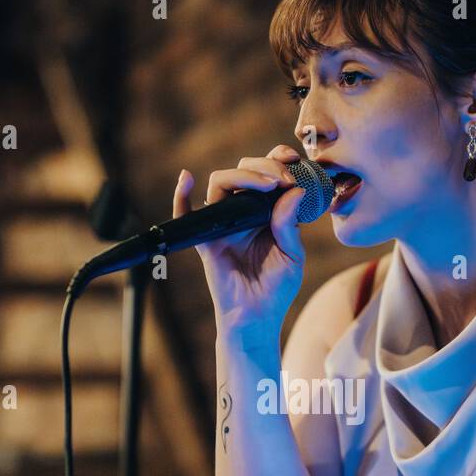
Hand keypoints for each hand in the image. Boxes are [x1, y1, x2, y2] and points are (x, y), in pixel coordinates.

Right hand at [173, 144, 307, 335]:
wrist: (258, 316)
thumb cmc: (276, 288)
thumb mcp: (292, 254)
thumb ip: (290, 223)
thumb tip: (294, 191)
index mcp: (266, 210)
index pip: (268, 173)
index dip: (277, 159)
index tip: (294, 160)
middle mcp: (243, 211)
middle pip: (245, 170)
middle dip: (265, 166)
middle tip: (283, 179)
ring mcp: (223, 222)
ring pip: (222, 182)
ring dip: (244, 175)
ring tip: (268, 184)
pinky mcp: (206, 238)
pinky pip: (187, 214)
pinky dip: (181, 195)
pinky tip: (185, 178)